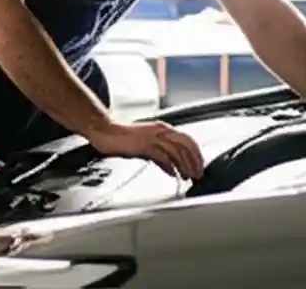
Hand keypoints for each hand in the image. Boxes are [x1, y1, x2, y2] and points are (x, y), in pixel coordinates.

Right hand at [86, 121, 204, 179]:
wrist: (106, 131)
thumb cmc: (124, 138)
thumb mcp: (147, 147)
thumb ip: (161, 156)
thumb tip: (172, 168)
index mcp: (163, 129)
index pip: (187, 140)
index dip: (196, 154)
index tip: (200, 166)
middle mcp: (161, 130)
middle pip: (185, 145)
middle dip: (195, 161)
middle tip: (198, 174)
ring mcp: (153, 137)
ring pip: (176, 151)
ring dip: (185, 165)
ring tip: (190, 176)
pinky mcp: (144, 145)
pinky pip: (162, 156)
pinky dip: (170, 166)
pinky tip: (174, 175)